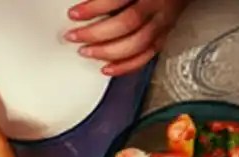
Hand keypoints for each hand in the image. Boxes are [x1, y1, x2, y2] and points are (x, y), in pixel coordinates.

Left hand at [66, 0, 189, 75]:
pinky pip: (147, 55)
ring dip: (108, 52)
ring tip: (86, 52)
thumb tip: (84, 6)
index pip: (117, 0)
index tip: (74, 14)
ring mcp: (164, 20)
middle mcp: (159, 5)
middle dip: (96, 33)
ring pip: (138, 43)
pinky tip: (107, 68)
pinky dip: (126, 66)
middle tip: (74, 36)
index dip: (94, 8)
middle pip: (127, 23)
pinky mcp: (165, 33)